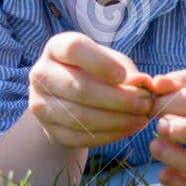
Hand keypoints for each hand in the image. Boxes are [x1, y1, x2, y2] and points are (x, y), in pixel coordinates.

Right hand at [28, 31, 154, 149]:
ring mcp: (40, 104)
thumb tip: (143, 83)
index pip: (74, 49)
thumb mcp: (111, 62)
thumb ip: (127, 71)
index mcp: (56, 48)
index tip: (124, 76)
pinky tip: (127, 129)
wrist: (67, 98)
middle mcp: (41, 74)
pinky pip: (79, 136)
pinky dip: (108, 135)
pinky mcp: (48, 129)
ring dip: (117, 120)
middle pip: (79, 87)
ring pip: (80, 116)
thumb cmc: (95, 73)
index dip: (102, 63)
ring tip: (141, 119)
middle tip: (145, 105)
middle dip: (119, 99)